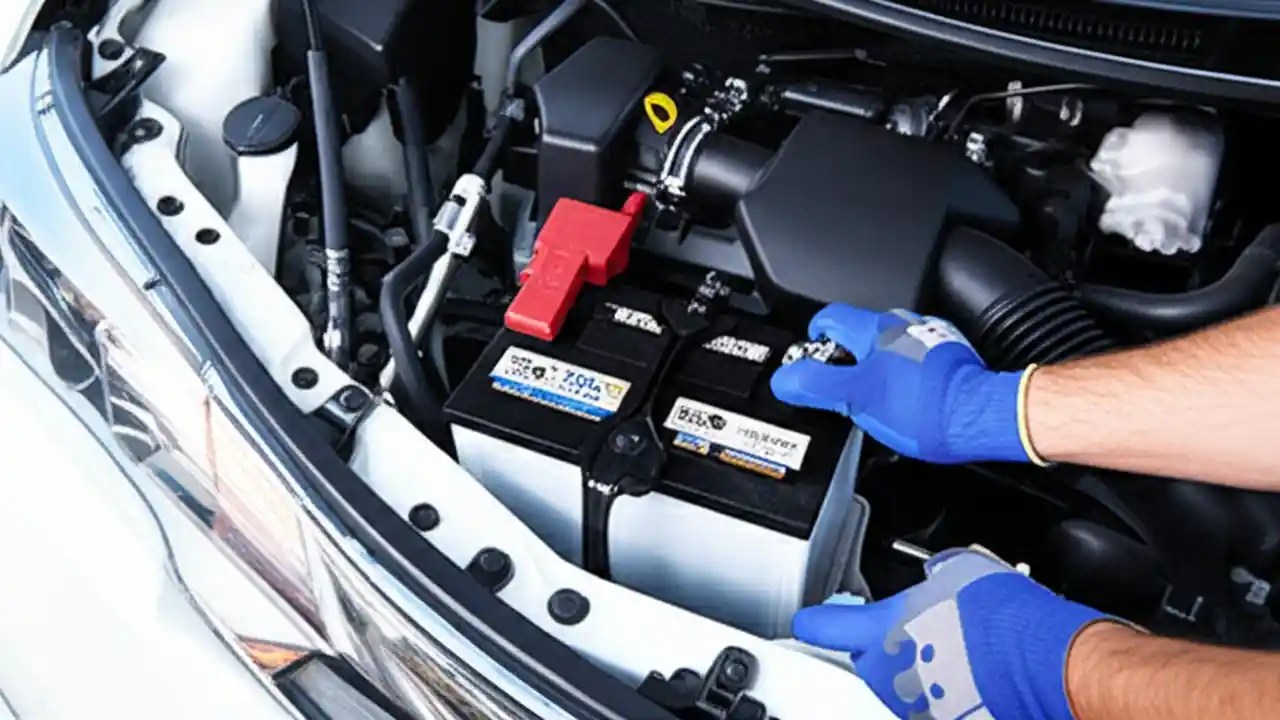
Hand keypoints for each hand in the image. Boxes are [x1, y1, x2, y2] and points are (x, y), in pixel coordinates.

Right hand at [771, 305, 1034, 463]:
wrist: (977, 417)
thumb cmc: (924, 406)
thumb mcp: (856, 398)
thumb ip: (815, 385)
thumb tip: (785, 379)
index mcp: (875, 329)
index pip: (829, 316)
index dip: (812, 337)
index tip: (810, 356)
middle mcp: (902, 325)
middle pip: (857, 332)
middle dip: (844, 358)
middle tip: (839, 387)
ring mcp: (927, 339)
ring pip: (887, 346)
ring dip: (875, 366)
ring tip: (871, 397)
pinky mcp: (947, 356)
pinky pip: (913, 359)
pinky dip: (903, 375)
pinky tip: (904, 400)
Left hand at [794, 549, 1107, 719]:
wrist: (1042, 660)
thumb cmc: (999, 616)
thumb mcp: (961, 571)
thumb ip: (934, 575)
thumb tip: (935, 574)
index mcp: (879, 629)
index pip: (822, 626)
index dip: (816, 621)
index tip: (812, 620)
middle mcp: (888, 673)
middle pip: (868, 659)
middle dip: (887, 645)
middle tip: (922, 629)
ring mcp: (915, 705)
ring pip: (903, 686)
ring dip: (919, 671)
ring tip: (960, 652)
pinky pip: (934, 707)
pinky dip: (948, 695)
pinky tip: (977, 678)